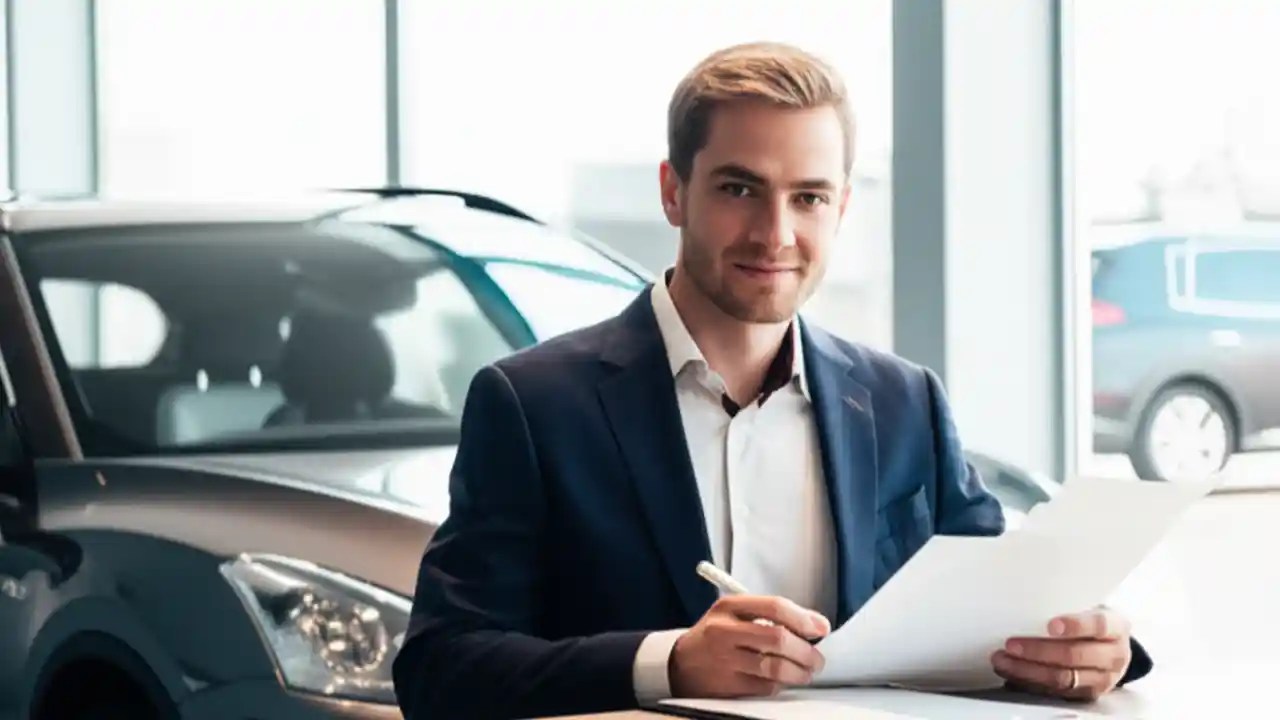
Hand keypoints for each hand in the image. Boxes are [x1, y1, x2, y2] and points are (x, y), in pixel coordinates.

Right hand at [669, 595, 830, 697]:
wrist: (679, 663)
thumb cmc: (715, 636)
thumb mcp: (733, 614)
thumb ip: (768, 615)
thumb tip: (814, 625)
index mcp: (729, 607)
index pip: (774, 607)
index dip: (803, 618)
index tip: (822, 628)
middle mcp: (724, 631)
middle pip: (778, 638)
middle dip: (806, 651)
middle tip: (817, 659)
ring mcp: (724, 660)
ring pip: (775, 667)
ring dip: (799, 672)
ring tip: (806, 672)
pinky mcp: (726, 686)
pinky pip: (765, 686)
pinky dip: (780, 684)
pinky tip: (781, 680)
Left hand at [991, 608, 1132, 701]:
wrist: (1110, 646)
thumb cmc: (1090, 620)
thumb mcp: (1089, 606)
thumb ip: (1068, 604)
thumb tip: (1029, 600)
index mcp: (1116, 628)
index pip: (1099, 626)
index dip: (1076, 625)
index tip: (1051, 624)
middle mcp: (1113, 656)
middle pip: (1075, 656)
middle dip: (1039, 650)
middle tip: (1011, 644)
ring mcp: (1101, 680)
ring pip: (1062, 678)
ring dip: (1027, 670)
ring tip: (1003, 660)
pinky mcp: (1085, 694)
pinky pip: (1054, 691)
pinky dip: (1028, 681)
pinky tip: (1011, 671)